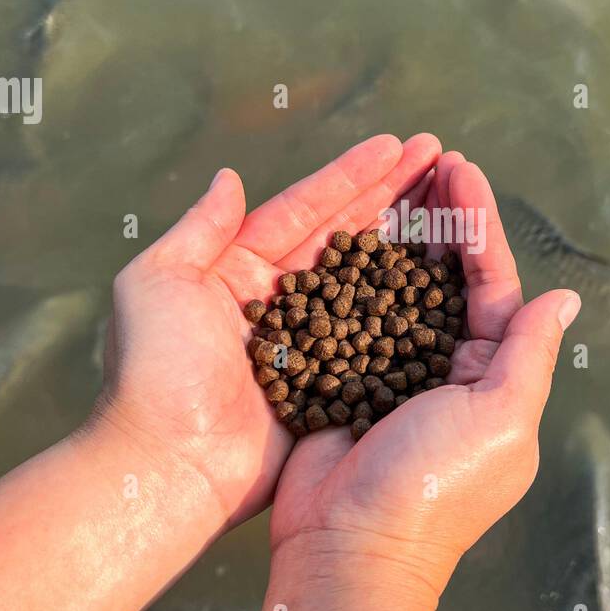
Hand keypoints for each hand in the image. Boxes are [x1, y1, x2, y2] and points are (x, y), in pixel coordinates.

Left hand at [93, 133, 441, 528]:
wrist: (169, 466)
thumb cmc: (155, 372)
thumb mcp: (157, 282)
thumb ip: (199, 229)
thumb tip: (230, 177)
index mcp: (237, 269)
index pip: (305, 210)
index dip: (352, 176)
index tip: (398, 145)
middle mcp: (280, 301)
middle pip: (346, 236)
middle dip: (392, 197)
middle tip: (439, 160)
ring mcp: (310, 344)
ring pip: (368, 281)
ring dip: (408, 243)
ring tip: (453, 205)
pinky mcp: (330, 387)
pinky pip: (376, 339)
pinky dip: (409, 309)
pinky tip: (445, 282)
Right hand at [268, 154, 580, 596]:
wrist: (346, 547)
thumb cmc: (432, 488)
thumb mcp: (500, 419)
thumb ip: (530, 354)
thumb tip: (567, 299)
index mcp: (494, 378)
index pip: (492, 284)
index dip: (478, 224)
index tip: (461, 169)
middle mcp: (448, 370)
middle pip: (446, 276)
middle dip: (441, 216)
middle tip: (427, 157)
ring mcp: (393, 372)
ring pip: (399, 286)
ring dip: (398, 232)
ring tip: (389, 177)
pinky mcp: (344, 378)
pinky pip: (352, 313)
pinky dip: (351, 272)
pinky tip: (342, 229)